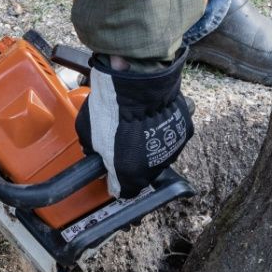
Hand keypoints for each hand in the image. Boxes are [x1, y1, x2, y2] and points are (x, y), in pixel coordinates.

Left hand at [76, 51, 194, 197]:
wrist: (138, 80)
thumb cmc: (112, 107)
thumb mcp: (87, 132)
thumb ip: (93, 149)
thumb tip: (94, 151)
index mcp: (130, 175)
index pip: (124, 191)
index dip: (116, 181)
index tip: (111, 171)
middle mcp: (154, 168)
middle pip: (143, 174)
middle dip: (133, 162)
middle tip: (122, 142)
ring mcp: (172, 149)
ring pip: (159, 155)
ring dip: (149, 146)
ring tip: (138, 127)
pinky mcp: (184, 131)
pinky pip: (172, 136)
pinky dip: (164, 130)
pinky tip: (153, 117)